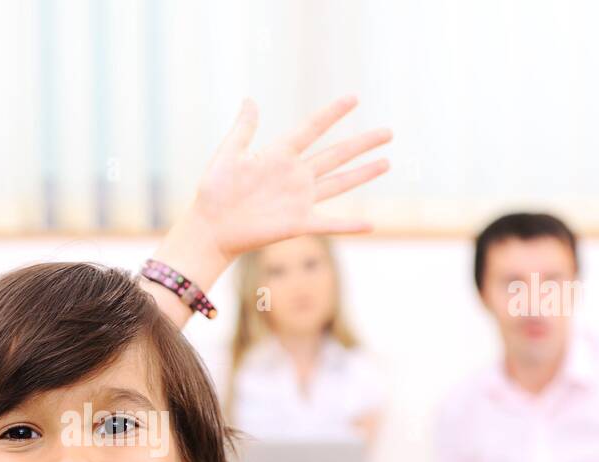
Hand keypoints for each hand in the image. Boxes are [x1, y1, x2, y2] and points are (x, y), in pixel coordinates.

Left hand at [187, 95, 390, 263]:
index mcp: (279, 155)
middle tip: (388, 132)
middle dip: (362, 143)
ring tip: (387, 162)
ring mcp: (299, 199)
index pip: (312, 128)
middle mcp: (295, 175)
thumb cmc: (214, 191)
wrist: (210, 227)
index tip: (354, 98)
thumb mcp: (228, 154)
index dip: (332, 114)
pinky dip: (350, 225)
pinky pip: (329, 224)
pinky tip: (371, 225)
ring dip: (364, 174)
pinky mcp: (298, 224)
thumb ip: (243, 129)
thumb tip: (250, 99)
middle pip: (336, 154)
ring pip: (340, 183)